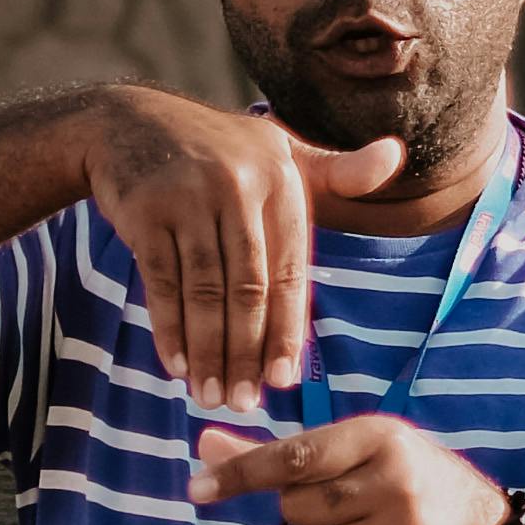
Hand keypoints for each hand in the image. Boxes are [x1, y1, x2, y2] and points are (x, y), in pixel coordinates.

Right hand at [78, 85, 399, 408]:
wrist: (130, 121)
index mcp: (281, 179)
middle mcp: (239, 185)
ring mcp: (189, 197)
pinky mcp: (147, 211)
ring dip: (208, 353)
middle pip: (247, 290)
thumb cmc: (219, 149)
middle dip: (246, 354)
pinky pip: (163, 283)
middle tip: (244, 403)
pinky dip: (169, 329)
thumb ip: (337, 171)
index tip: (283, 380)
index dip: (286, 331)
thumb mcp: (280, 150)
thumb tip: (394, 155)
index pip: (290, 272)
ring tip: (210, 396)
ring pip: (204, 292)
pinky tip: (176, 366)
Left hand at [190, 410, 509, 524]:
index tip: (197, 488)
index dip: (242, 473)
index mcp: (381, 438)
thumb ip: (281, 451)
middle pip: (296, 508)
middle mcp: (394, 484)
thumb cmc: (404, 474)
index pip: (295, 458)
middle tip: (341, 499)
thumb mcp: (356, 446)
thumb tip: (204, 446)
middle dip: (303, 507)